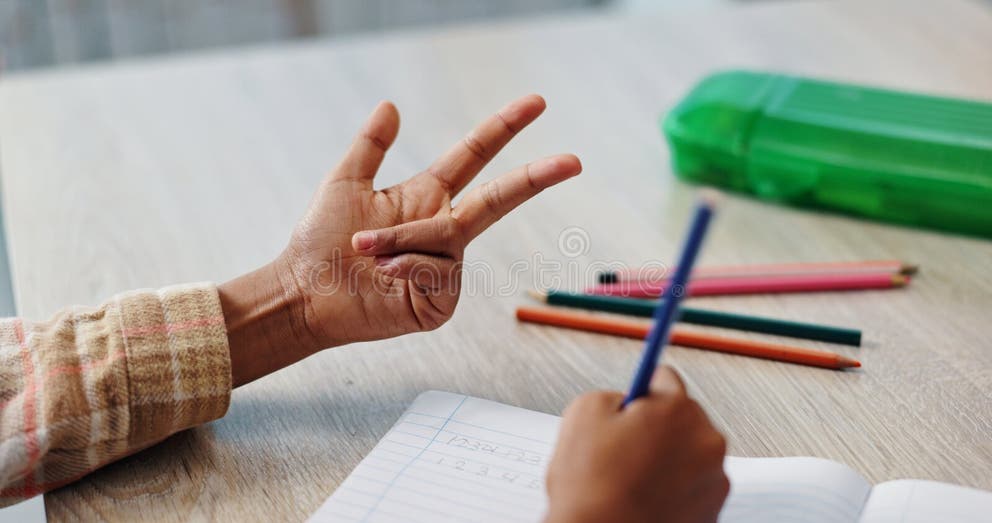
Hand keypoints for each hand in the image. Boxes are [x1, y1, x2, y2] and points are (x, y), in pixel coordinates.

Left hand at [220, 95, 580, 385]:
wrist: (303, 291)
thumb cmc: (321, 241)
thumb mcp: (345, 182)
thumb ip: (370, 145)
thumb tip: (391, 105)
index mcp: (428, 197)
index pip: (475, 156)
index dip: (505, 128)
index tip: (537, 103)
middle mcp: (445, 230)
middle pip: (499, 198)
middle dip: (536, 178)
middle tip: (574, 161)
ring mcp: (447, 268)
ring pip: (446, 238)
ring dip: (400, 241)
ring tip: (362, 250)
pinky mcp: (440, 302)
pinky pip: (437, 274)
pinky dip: (406, 268)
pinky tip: (384, 277)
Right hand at [545, 367, 728, 522]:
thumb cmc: (592, 488)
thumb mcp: (584, 413)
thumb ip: (611, 395)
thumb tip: (624, 401)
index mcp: (678, 410)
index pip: (665, 378)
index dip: (641, 390)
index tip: (635, 398)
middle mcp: (706, 441)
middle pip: (681, 417)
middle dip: (655, 427)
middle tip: (623, 447)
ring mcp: (713, 480)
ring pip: (688, 453)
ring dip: (665, 459)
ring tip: (630, 479)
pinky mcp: (712, 511)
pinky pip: (692, 486)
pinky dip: (672, 489)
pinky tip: (643, 498)